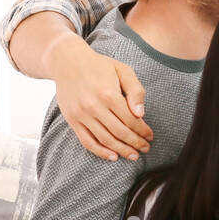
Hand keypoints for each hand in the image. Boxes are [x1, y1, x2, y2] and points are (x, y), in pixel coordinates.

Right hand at [49, 34, 153, 161]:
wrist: (67, 62)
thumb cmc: (100, 66)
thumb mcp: (123, 70)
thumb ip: (135, 91)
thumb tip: (141, 114)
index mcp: (109, 94)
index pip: (131, 120)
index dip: (143, 131)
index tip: (150, 137)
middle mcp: (94, 106)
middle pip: (120, 132)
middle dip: (135, 143)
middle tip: (145, 149)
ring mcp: (81, 115)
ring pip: (105, 140)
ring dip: (121, 150)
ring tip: (133, 156)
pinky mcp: (72, 120)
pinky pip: (87, 141)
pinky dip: (101, 152)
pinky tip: (113, 156)